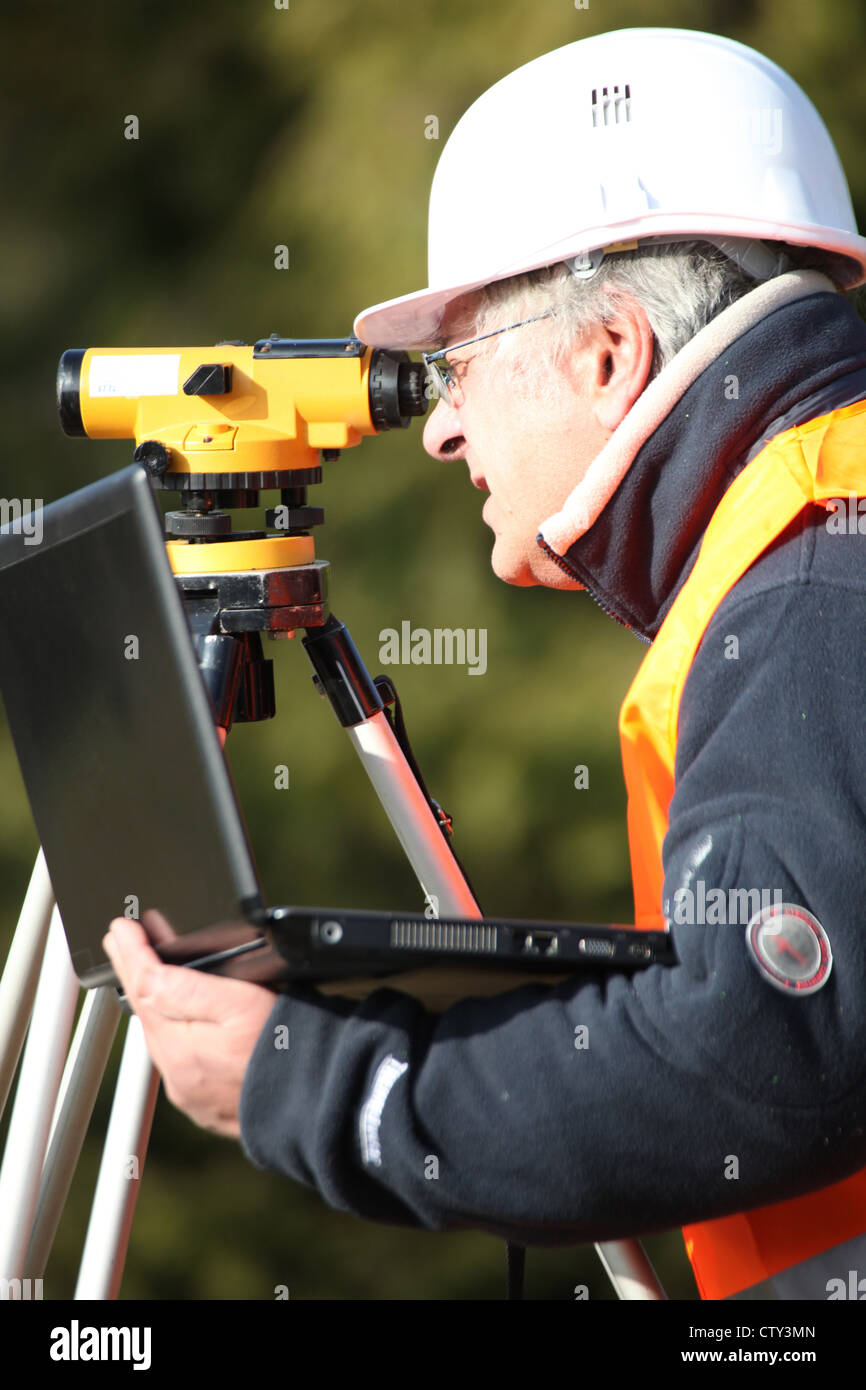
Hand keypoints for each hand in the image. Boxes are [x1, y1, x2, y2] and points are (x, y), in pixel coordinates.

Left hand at [102, 916, 276, 1137]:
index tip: (121, 927)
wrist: (324, 1099)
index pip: (144, 989)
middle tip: (122, 940)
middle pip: (148, 1013)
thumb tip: (145, 971)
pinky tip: (178, 1016)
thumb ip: (185, 988)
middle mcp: (180, 1075)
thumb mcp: (239, 1002)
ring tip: (145, 970)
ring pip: (163, 1037)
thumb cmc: (292, 1047)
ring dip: (152, 1002)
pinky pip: (182, 1060)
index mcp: (182, 1048)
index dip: (131, 953)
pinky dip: (173, 1031)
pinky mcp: (210, 1103)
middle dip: (134, 973)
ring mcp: (193, 1093)